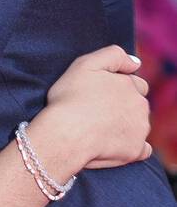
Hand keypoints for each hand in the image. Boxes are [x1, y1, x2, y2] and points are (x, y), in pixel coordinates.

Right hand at [41, 45, 151, 171]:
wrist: (65, 133)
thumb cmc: (70, 98)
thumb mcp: (86, 64)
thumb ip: (114, 55)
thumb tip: (136, 63)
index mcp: (130, 85)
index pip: (135, 83)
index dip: (117, 88)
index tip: (100, 96)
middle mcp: (140, 106)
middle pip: (137, 104)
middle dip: (124, 107)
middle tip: (97, 113)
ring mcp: (140, 129)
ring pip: (139, 125)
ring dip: (126, 125)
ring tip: (99, 130)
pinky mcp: (135, 151)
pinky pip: (142, 149)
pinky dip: (132, 147)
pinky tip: (114, 146)